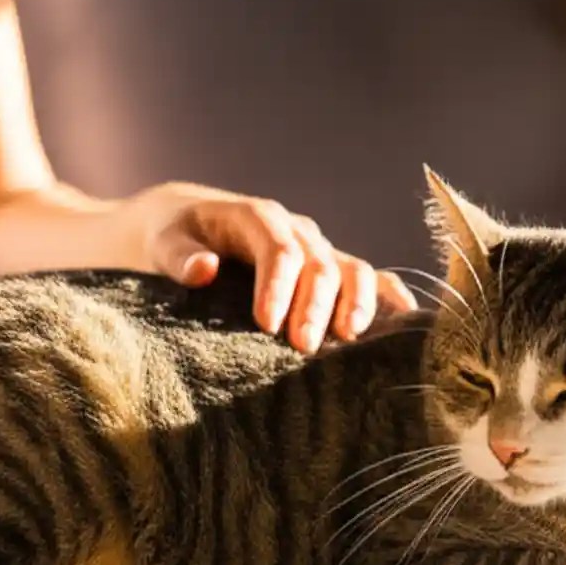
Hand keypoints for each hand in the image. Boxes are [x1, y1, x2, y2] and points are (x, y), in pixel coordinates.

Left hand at [126, 182, 416, 352]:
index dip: (278, 286)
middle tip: (302, 347)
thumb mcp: (162, 241)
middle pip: (318, 264)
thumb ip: (179, 255)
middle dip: (314, 305)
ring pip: (351, 269)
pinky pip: (370, 279)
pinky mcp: (331, 270)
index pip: (278, 249)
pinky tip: (403, 321)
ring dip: (356, 303)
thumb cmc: (173, 237)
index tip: (266, 325)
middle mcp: (296, 231)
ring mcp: (319, 250)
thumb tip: (203, 270)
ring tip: (348, 338)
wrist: (189, 225)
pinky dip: (388, 297)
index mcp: (257, 217)